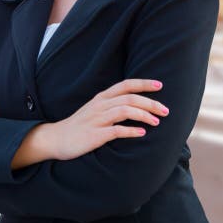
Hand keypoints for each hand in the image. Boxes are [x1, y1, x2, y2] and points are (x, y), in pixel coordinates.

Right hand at [47, 79, 168, 160]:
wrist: (56, 139)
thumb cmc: (80, 126)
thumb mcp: (94, 110)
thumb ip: (112, 105)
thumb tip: (136, 105)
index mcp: (101, 98)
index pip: (125, 85)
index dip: (143, 84)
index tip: (160, 85)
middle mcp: (99, 105)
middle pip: (129, 98)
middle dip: (150, 103)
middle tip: (166, 111)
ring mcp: (96, 119)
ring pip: (124, 110)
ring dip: (144, 115)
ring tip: (157, 122)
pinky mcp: (95, 134)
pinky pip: (116, 130)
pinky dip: (131, 131)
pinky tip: (142, 133)